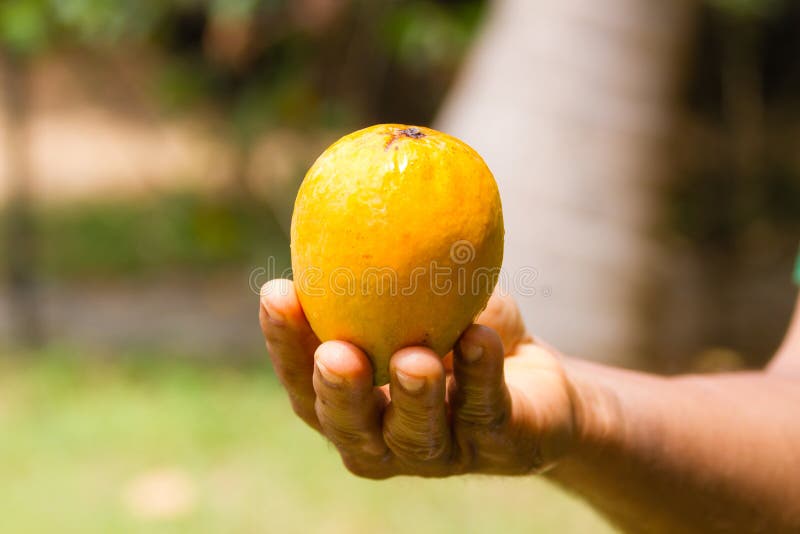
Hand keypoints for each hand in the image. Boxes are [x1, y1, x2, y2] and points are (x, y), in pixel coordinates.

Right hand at [259, 279, 577, 477]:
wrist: (537, 379)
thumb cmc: (460, 333)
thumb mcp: (422, 297)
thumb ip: (382, 273)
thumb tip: (344, 199)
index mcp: (356, 407)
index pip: (306, 386)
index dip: (286, 347)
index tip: (276, 293)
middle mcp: (388, 441)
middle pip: (349, 429)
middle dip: (339, 393)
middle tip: (336, 354)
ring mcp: (443, 454)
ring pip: (417, 437)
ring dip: (414, 397)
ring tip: (414, 358)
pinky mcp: (499, 448)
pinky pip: (486, 412)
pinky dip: (481, 375)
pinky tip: (478, 337)